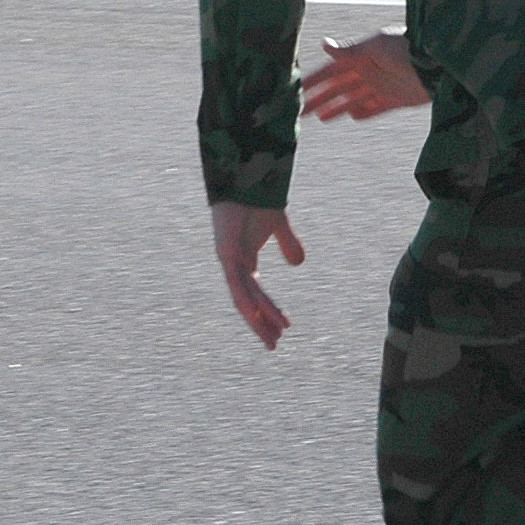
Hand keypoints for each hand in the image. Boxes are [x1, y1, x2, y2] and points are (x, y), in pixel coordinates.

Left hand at [211, 201, 305, 350]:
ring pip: (244, 298)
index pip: (255, 295)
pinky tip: (257, 316)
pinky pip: (237, 282)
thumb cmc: (257, 200)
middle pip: (247, 303)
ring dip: (258, 319)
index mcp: (245, 261)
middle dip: (260, 325)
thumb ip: (287, 244)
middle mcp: (235, 265)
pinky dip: (248, 300)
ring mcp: (229, 260)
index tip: (281, 331)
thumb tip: (297, 264)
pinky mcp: (226, 252)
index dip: (267, 314)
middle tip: (273, 345)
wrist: (246, 178)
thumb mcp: (278, 226)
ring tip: (272, 337)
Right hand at [300, 31, 428, 121]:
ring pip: (353, 99)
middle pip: (338, 88)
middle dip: (319, 98)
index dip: (314, 81)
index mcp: (363, 57)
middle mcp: (370, 71)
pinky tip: (352, 116)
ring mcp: (383, 86)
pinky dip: (363, 112)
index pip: (332, 71)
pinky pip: (375, 108)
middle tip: (300, 111)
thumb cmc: (409, 48)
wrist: (440, 65)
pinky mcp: (396, 99)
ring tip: (320, 117)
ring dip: (336, 107)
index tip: (297, 90)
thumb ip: (351, 50)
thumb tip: (325, 44)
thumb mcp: (376, 46)